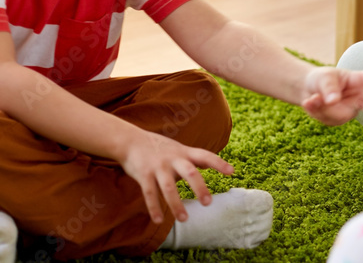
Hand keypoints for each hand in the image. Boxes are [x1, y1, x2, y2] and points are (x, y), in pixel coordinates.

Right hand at [119, 129, 233, 223]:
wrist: (130, 141)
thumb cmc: (159, 148)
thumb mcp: (179, 149)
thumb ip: (194, 158)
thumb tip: (212, 164)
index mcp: (184, 153)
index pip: (205, 156)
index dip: (219, 163)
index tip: (232, 172)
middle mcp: (173, 159)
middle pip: (190, 172)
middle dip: (199, 187)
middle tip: (208, 203)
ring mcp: (158, 167)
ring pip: (169, 187)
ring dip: (176, 204)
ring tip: (185, 219)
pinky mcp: (143, 175)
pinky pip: (150, 194)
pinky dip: (154, 208)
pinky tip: (159, 220)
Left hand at [301, 65, 362, 132]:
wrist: (309, 90)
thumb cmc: (322, 79)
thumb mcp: (324, 78)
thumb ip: (329, 88)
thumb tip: (334, 102)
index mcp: (359, 81)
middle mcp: (358, 98)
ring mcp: (349, 110)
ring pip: (337, 113)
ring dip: (321, 106)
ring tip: (314, 97)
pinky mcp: (339, 120)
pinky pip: (327, 119)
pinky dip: (315, 111)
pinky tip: (313, 104)